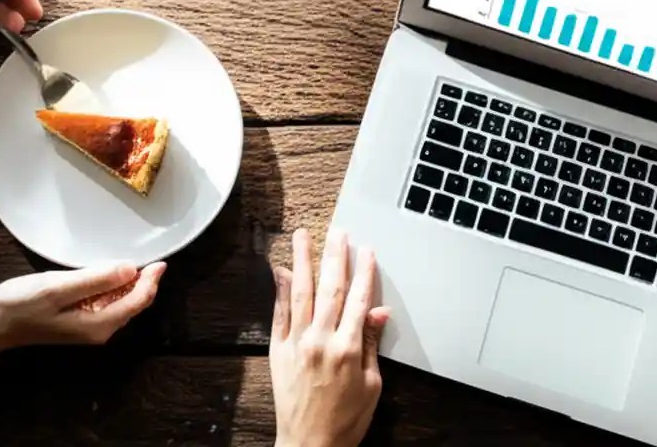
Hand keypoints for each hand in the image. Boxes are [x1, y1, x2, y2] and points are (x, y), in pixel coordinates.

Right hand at [0, 262, 165, 349]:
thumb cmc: (21, 305)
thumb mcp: (58, 288)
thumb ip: (96, 279)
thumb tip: (131, 269)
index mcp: (98, 325)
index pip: (137, 302)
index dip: (151, 281)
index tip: (160, 261)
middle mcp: (99, 330)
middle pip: (133, 304)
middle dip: (144, 282)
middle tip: (150, 257)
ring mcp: (90, 327)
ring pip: (121, 303)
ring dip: (130, 284)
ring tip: (134, 261)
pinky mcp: (81, 321)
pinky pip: (107, 303)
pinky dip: (114, 288)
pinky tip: (109, 273)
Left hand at [270, 229, 390, 446]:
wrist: (309, 446)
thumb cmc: (346, 421)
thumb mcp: (372, 385)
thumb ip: (372, 344)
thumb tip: (378, 312)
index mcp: (349, 349)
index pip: (359, 300)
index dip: (365, 272)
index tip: (367, 250)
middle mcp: (321, 340)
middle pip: (330, 288)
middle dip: (336, 256)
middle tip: (338, 231)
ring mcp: (297, 343)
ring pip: (300, 292)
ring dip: (303, 261)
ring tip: (303, 236)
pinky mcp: (278, 350)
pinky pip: (278, 313)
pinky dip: (279, 289)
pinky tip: (279, 269)